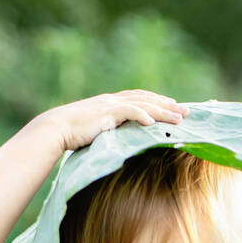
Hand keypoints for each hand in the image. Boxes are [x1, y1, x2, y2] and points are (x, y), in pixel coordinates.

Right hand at [39, 90, 189, 153]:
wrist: (54, 129)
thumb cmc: (71, 135)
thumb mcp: (95, 132)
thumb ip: (109, 132)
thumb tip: (121, 144)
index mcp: (110, 103)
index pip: (139, 98)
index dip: (157, 101)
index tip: (173, 106)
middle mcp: (112, 100)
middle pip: (146, 99)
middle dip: (168, 104)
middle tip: (187, 111)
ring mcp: (109, 105)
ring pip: (142, 104)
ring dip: (162, 110)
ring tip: (179, 118)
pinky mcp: (105, 113)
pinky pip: (128, 111)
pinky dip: (141, 114)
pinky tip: (153, 121)